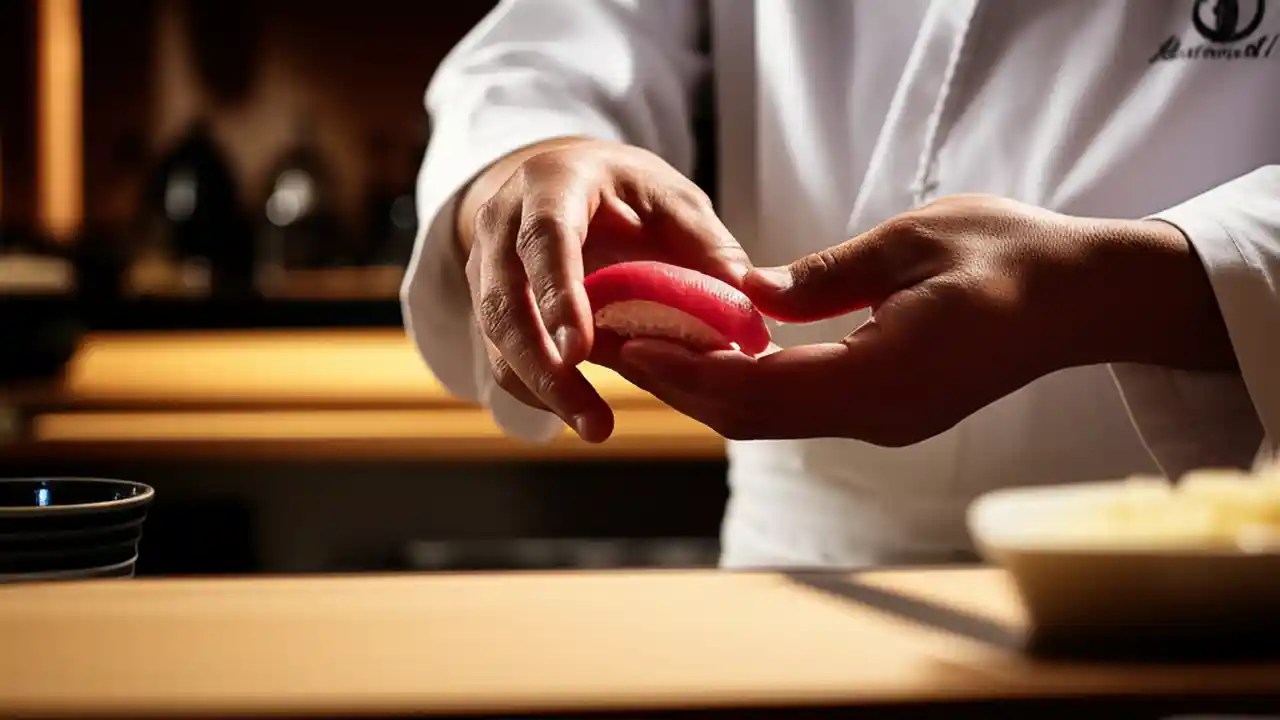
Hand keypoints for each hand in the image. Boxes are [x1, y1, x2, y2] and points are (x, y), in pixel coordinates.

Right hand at [457, 137, 748, 441]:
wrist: (571, 183)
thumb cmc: (629, 193)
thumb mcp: (675, 202)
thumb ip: (709, 248)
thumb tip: (749, 310)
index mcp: (552, 184)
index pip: (544, 239)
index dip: (558, 295)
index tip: (580, 351)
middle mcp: (503, 221)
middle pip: (504, 301)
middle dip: (543, 366)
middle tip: (592, 417)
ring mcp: (485, 265)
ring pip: (497, 338)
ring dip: (543, 390)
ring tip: (596, 427)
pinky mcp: (489, 305)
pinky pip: (502, 357)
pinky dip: (538, 390)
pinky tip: (578, 412)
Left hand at [600, 194, 1233, 445]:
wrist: (1084, 300)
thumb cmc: (1010, 257)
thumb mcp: (910, 243)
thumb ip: (822, 276)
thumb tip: (744, 290)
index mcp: (883, 377)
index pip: (757, 387)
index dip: (686, 369)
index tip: (629, 343)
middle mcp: (878, 417)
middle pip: (753, 418)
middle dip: (680, 386)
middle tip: (617, 349)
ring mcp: (886, 423)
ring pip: (773, 421)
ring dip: (709, 392)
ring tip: (651, 353)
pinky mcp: (891, 413)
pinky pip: (803, 411)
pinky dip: (751, 390)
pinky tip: (719, 358)